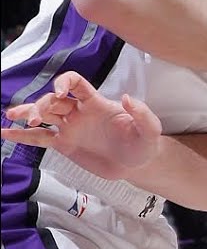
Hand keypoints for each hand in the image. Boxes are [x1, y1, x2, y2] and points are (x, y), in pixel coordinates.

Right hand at [1, 71, 160, 179]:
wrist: (137, 165)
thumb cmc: (144, 144)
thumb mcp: (150, 129)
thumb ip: (142, 113)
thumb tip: (127, 97)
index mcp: (97, 103)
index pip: (76, 84)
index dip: (64, 82)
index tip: (59, 93)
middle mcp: (80, 112)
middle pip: (53, 100)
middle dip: (40, 105)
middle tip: (34, 120)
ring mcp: (70, 128)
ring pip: (43, 115)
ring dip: (28, 113)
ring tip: (12, 117)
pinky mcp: (64, 145)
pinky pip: (39, 138)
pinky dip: (21, 136)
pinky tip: (4, 133)